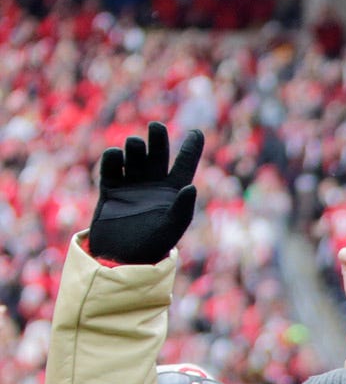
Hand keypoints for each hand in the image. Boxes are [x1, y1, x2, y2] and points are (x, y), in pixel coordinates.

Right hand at [90, 121, 202, 264]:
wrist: (120, 256)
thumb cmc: (152, 244)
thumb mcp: (172, 227)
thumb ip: (182, 208)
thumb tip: (191, 188)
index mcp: (174, 191)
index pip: (184, 164)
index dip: (191, 148)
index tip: (197, 132)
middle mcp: (154, 184)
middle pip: (157, 154)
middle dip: (157, 139)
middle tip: (156, 127)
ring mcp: (132, 184)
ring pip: (134, 156)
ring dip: (134, 147)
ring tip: (135, 144)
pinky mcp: (111, 188)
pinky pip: (111, 167)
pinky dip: (112, 158)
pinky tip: (115, 154)